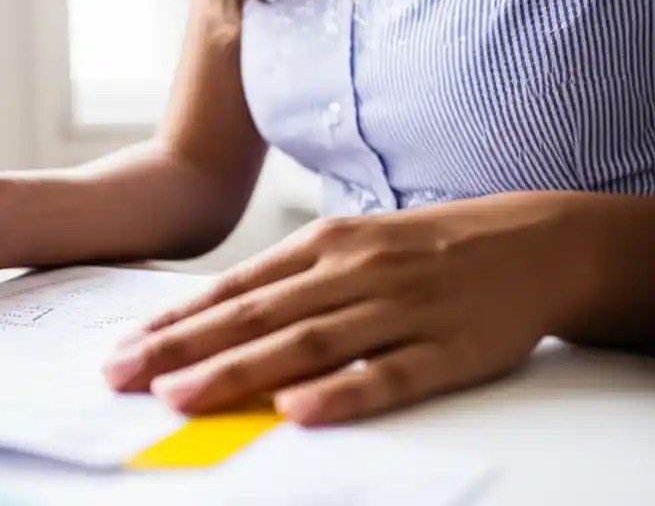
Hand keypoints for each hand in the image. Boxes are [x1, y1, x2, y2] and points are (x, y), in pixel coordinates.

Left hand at [103, 192, 596, 423]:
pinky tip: (297, 411)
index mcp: (324, 245)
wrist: (530, 243)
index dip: (176, 320)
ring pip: (308, 343)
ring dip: (239, 371)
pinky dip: (341, 393)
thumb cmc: (419, 250)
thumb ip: (286, 284)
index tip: (124, 348)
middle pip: (256, 315)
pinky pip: (388, 375)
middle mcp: (353, 271)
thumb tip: (210, 321)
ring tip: (182, 395)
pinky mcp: (446, 350)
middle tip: (125, 375)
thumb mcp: (349, 247)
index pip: (235, 288)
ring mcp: (399, 309)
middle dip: (184, 347)